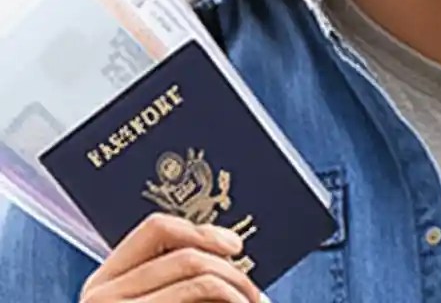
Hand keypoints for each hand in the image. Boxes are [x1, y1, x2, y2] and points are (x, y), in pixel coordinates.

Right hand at [79, 213, 261, 302]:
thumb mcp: (155, 299)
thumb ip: (175, 278)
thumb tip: (231, 250)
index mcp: (105, 282)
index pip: (156, 229)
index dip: (201, 230)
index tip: (236, 246)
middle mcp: (101, 295)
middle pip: (185, 254)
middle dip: (232, 270)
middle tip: (255, 291)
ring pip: (196, 274)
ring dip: (237, 288)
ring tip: (254, 302)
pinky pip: (195, 291)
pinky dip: (229, 297)